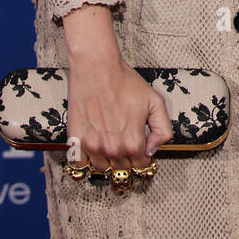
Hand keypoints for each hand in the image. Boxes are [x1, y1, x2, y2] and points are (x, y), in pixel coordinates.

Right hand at [66, 54, 172, 173]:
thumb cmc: (125, 82)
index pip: (142, 166)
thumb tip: (152, 150)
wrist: (97, 68)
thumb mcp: (155, 101)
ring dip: (108, 162)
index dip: (145, 159)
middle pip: (123, 169)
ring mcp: (92, 147)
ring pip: (102, 170)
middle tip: (127, 146)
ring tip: (111, 147)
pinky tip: (93, 150)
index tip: (142, 151)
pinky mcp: (76, 141)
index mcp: (133, 142)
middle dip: (128, 161)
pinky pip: (80, 166)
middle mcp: (112, 149)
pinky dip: (86, 162)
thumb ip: (162, 129)